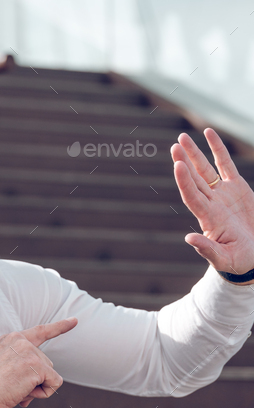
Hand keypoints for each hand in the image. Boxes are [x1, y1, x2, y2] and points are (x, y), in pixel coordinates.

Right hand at [0, 318, 77, 407]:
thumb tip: (45, 385)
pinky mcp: (36, 366)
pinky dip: (44, 394)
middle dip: (36, 380)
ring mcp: (29, 352)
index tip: (75, 321)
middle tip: (14, 388)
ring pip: (51, 374)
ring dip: (38, 388)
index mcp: (10, 339)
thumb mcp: (2, 368)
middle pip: (47, 363)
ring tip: (15, 391)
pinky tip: (24, 394)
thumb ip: (22, 368)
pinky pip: (55, 383)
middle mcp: (20, 341)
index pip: (40, 331)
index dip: (59, 327)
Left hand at [171, 128, 253, 278]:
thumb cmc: (238, 261)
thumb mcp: (224, 258)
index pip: (192, 195)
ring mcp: (223, 195)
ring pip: (205, 170)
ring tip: (182, 139)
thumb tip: (188, 239)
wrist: (253, 255)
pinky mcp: (236, 188)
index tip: (177, 164)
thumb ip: (207, 249)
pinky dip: (217, 149)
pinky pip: (225, 164)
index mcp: (209, 218)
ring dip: (194, 154)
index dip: (185, 181)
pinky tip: (209, 134)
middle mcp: (212, 203)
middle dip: (184, 162)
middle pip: (194, 179)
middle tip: (174, 146)